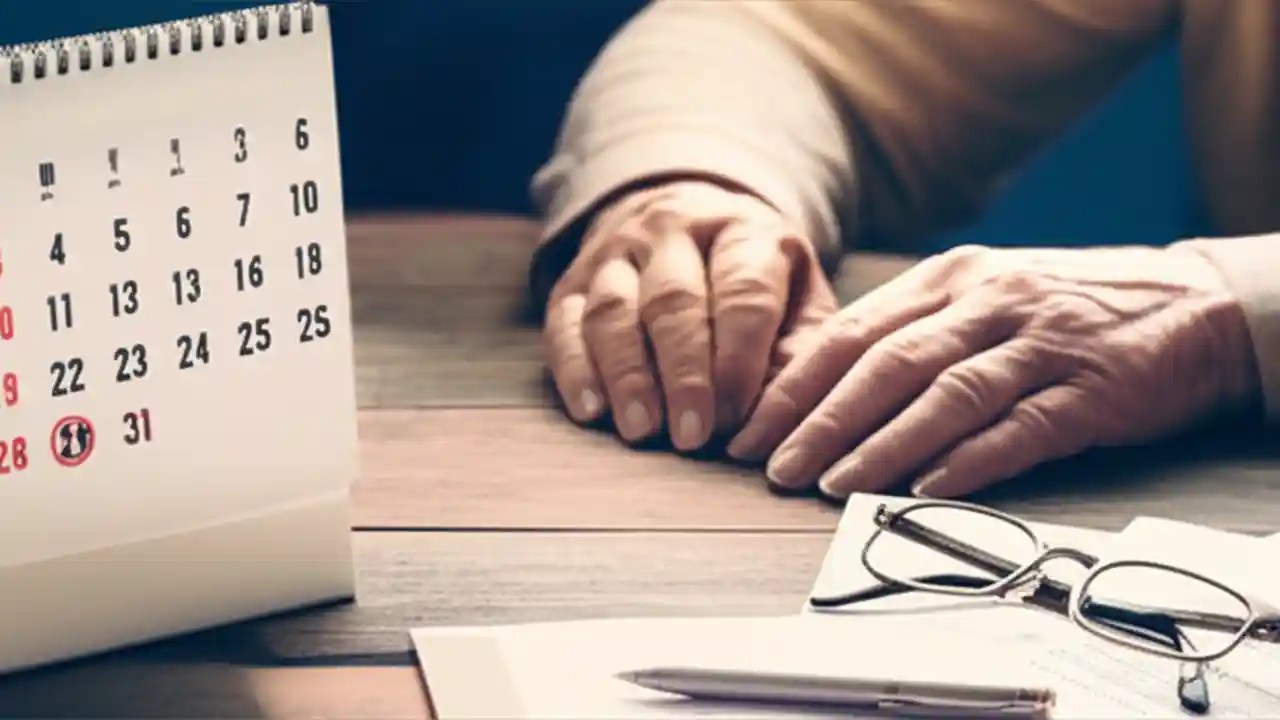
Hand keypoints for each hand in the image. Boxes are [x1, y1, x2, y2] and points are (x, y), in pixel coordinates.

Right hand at [543, 179, 835, 449]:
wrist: (684, 218)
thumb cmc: (750, 278)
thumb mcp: (795, 296)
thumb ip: (796, 351)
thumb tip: (775, 416)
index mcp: (742, 229)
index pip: (742, 292)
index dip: (739, 360)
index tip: (737, 419)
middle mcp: (673, 229)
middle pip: (674, 302)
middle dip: (684, 375)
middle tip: (691, 436)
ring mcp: (616, 251)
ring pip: (614, 310)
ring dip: (627, 376)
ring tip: (642, 430)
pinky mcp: (572, 280)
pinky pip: (564, 323)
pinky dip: (575, 368)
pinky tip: (592, 410)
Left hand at [726, 244, 1259, 497]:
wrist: (1192, 304)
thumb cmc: (1064, 307)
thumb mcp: (982, 294)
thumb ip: (911, 330)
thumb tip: (820, 384)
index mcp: (950, 277)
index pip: (851, 332)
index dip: (794, 385)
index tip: (751, 430)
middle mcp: (988, 302)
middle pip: (886, 363)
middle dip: (820, 420)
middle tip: (774, 468)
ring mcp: (1041, 344)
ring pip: (944, 396)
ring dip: (881, 445)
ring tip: (832, 485)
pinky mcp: (1090, 390)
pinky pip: (1019, 428)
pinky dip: (969, 460)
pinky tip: (926, 489)